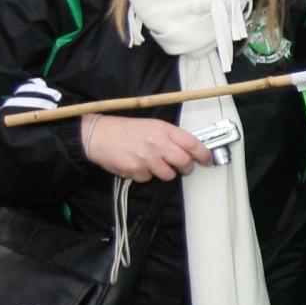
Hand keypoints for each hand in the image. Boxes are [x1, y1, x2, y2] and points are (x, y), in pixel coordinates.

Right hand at [82, 115, 212, 181]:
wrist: (98, 135)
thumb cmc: (127, 130)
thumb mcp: (152, 125)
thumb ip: (171, 136)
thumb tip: (190, 149)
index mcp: (164, 130)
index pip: (193, 144)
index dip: (204, 154)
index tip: (207, 160)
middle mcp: (158, 144)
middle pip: (184, 163)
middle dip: (186, 167)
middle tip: (182, 167)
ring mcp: (147, 158)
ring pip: (168, 175)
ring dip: (164, 172)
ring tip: (152, 162)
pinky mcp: (135, 170)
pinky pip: (148, 179)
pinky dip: (144, 175)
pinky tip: (137, 165)